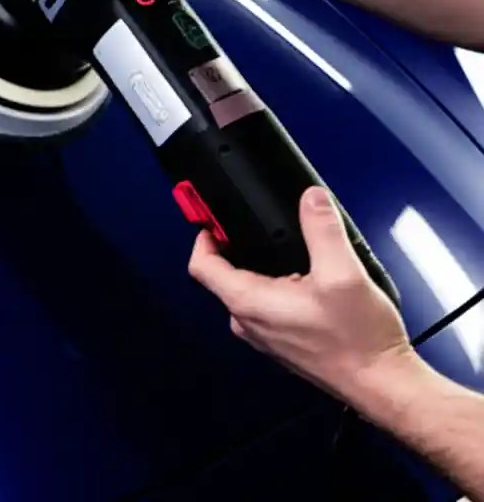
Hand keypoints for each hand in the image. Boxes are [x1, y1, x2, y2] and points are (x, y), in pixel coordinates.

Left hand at [188, 186, 413, 402]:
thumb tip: (310, 200)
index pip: (202, 266)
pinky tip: (305, 282)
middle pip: (223, 276)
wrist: (380, 383)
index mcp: (249, 302)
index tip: (213, 220)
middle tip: (260, 229)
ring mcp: (263, 335)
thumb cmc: (360, 341)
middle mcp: (248, 322)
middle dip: (237, 249)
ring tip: (291, 254)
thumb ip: (323, 230)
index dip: (204, 237)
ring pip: (247, 292)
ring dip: (261, 269)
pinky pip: (264, 308)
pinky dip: (275, 288)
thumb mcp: (344, 273)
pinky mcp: (280, 341)